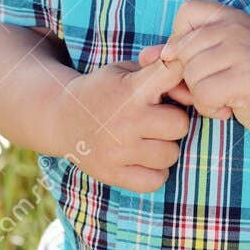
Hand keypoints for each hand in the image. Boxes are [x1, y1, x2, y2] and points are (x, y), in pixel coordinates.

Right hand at [56, 55, 190, 192]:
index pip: (172, 73)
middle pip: (180, 124)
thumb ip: (159, 68)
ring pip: (171, 154)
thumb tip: (188, 82)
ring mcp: (119, 149)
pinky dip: (155, 173)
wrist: (61, 117)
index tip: (174, 82)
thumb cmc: (105, 91)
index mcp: (131, 88)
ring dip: (164, 147)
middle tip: (157, 119)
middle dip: (173, 120)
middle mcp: (127, 119)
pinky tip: (142, 160)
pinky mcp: (112, 174)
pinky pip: (156, 181)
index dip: (182, 75)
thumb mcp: (125, 70)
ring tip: (148, 139)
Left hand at [145, 0, 249, 132]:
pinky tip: (229, 106)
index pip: (185, 13)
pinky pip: (204, 94)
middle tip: (215, 84)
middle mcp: (234, 27)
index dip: (181, 39)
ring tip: (224, 95)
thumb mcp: (215, 56)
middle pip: (181, 51)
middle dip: (190, 76)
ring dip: (201, 95)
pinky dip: (211, 108)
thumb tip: (143, 57)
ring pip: (191, 75)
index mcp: (227, 15)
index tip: (198, 58)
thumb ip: (179, 54)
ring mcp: (242, 50)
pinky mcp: (246, 77)